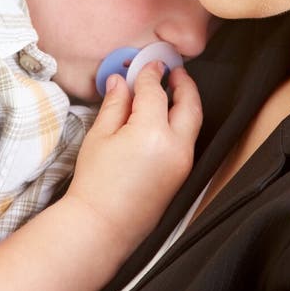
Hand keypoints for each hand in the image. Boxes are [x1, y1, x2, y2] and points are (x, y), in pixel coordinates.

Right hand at [66, 63, 202, 255]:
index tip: (148, 63)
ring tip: (173, 91)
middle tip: (175, 71)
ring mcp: (183, 163)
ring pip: (194, 123)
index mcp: (152, 132)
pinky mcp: (182, 176)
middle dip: (184, 84)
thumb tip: (121, 82)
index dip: (150, 74)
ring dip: (186, 103)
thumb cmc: (95, 182)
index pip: (155, 92)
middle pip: (189, 105)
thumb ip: (115, 105)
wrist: (102, 226)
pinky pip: (188, 140)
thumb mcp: (100, 136)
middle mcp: (175, 146)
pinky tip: (168, 118)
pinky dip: (183, 123)